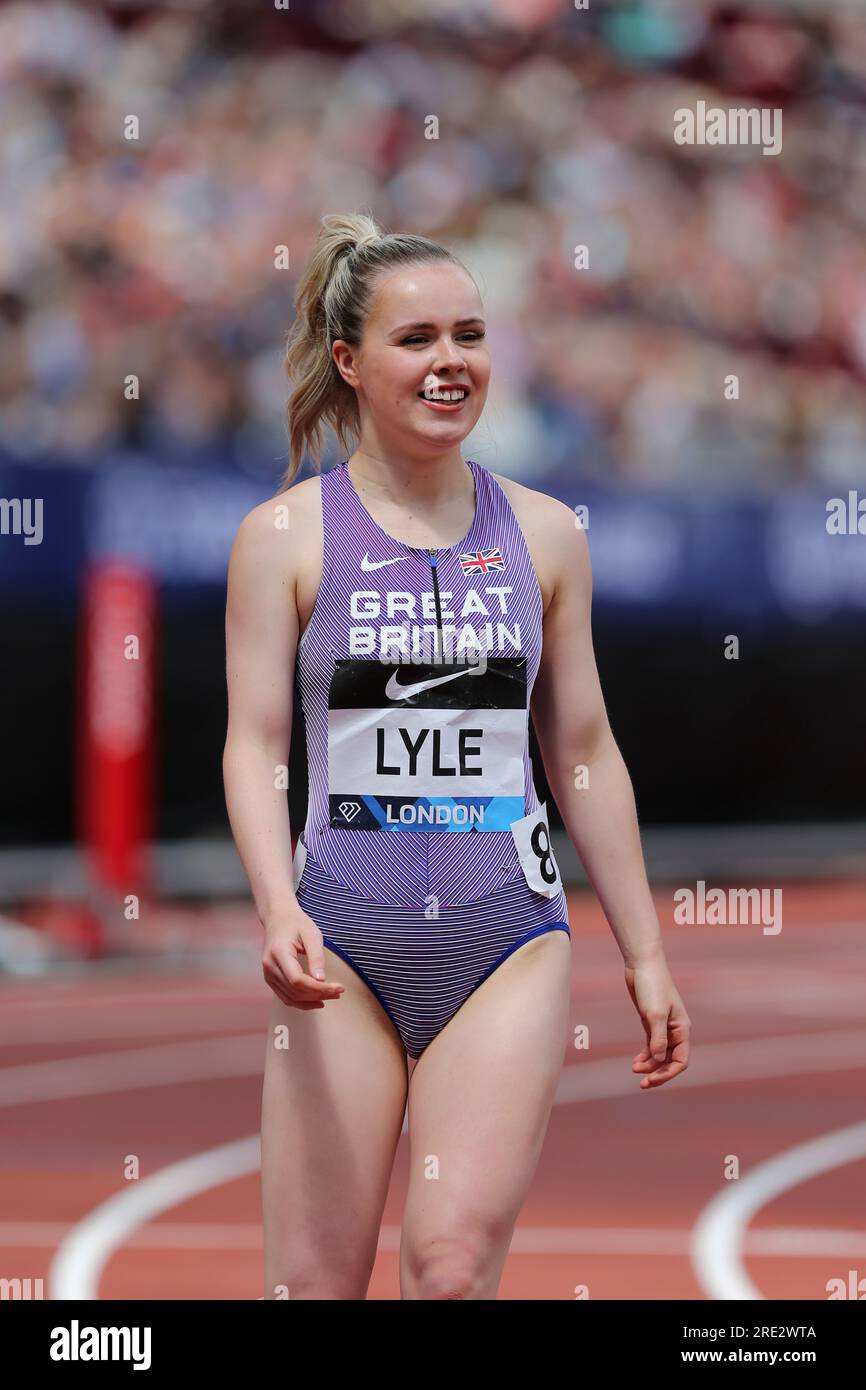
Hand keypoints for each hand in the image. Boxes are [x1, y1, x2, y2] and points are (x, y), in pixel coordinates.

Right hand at [261, 907, 345, 1009]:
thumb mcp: (312, 934)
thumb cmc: (296, 923)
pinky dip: (301, 1002)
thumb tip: (321, 980)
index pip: (297, 980)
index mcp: (278, 952)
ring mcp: (268, 973)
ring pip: (290, 997)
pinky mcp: (270, 978)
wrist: (278, 917)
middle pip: (294, 990)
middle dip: (319, 995)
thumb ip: (316, 957)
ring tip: (332, 995)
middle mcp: (269, 966)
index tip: (338, 988)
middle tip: (339, 991)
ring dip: (311, 1001)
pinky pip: (285, 996)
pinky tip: (316, 1000)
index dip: (318, 988)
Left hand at [623, 957, 689, 1088]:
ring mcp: (663, 1026)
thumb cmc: (652, 987)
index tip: (651, 1080)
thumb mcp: (654, 1014)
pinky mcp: (651, 1022)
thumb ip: (657, 1038)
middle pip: (670, 1060)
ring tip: (634, 1070)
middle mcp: (675, 1030)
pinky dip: (645, 1055)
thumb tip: (657, 1060)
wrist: (642, 965)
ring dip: (649, 1065)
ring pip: (659, 1054)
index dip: (667, 1073)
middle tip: (642, 1083)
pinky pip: (651, 1045)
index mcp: (682, 1029)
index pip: (680, 1060)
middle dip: (658, 1073)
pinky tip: (636, 1062)